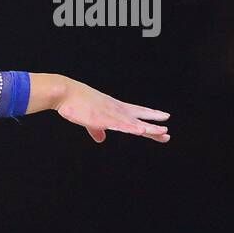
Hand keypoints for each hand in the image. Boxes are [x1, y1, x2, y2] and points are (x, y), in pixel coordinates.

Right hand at [52, 77, 169, 142]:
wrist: (66, 93)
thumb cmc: (76, 103)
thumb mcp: (89, 119)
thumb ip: (96, 130)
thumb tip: (101, 139)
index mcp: (115, 107)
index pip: (137, 112)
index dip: (151, 115)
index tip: (164, 118)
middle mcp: (117, 110)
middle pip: (140, 119)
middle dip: (154, 126)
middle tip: (167, 133)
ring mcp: (111, 114)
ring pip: (134, 123)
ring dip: (149, 128)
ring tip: (163, 132)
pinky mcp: (103, 118)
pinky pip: (121, 125)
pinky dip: (132, 128)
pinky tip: (142, 130)